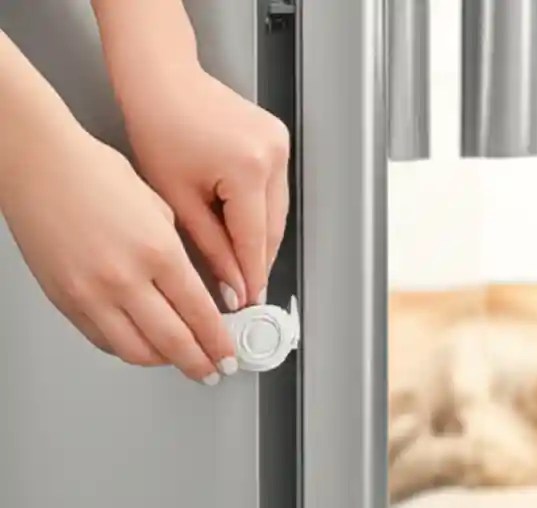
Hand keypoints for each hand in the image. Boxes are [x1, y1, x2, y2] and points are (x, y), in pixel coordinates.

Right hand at [1, 125, 236, 384]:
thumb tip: (196, 290)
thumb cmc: (95, 175)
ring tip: (181, 362)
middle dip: (200, 364)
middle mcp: (125, 279)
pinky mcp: (65, 300)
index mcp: (158, 252)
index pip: (200, 314)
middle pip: (173, 342)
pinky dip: (127, 348)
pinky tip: (143, 345)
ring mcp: (91, 293)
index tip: (229, 354)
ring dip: (164, 362)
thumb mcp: (160, 209)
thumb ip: (178, 253)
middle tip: (214, 371)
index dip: (219, 343)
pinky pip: (103, 339)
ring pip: (136, 351)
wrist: (39, 165)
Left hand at [114, 67, 290, 312]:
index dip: (251, 275)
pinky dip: (261, 213)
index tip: (246, 301)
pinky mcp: (278, 141)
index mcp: (247, 169)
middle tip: (244, 291)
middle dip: (258, 261)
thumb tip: (231, 282)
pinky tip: (244, 228)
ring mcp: (280, 146)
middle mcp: (272, 155)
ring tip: (242, 265)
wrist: (163, 80)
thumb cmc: (159, 125)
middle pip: (273, 228)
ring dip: (261, 239)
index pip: (255, 239)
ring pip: (278, 212)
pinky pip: (275, 191)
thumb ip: (210, 246)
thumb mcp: (177, 197)